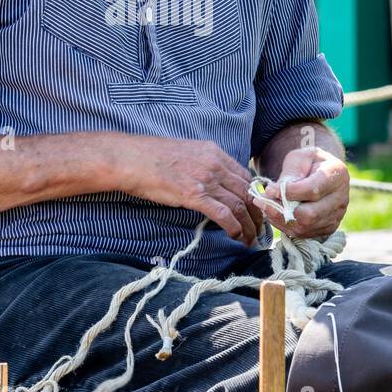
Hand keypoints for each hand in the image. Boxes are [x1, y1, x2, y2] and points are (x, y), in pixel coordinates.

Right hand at [122, 136, 264, 245]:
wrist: (132, 158)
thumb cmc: (152, 157)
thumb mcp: (186, 152)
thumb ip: (204, 164)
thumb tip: (213, 181)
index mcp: (214, 152)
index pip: (246, 176)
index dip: (256, 196)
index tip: (257, 210)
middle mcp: (215, 164)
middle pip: (247, 192)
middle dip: (257, 213)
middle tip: (260, 229)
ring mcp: (206, 179)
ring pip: (239, 205)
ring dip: (249, 225)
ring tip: (250, 239)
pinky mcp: (194, 195)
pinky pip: (223, 214)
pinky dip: (234, 227)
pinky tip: (236, 237)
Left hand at [253, 145, 348, 240]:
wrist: (320, 173)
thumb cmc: (308, 163)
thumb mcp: (299, 158)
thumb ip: (290, 172)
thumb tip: (275, 192)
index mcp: (337, 174)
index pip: (313, 190)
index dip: (288, 192)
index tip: (269, 190)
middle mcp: (341, 198)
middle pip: (310, 214)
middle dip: (282, 209)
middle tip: (263, 200)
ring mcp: (336, 216)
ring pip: (304, 227)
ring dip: (280, 218)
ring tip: (267, 206)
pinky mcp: (328, 228)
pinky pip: (303, 233)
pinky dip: (285, 225)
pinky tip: (276, 213)